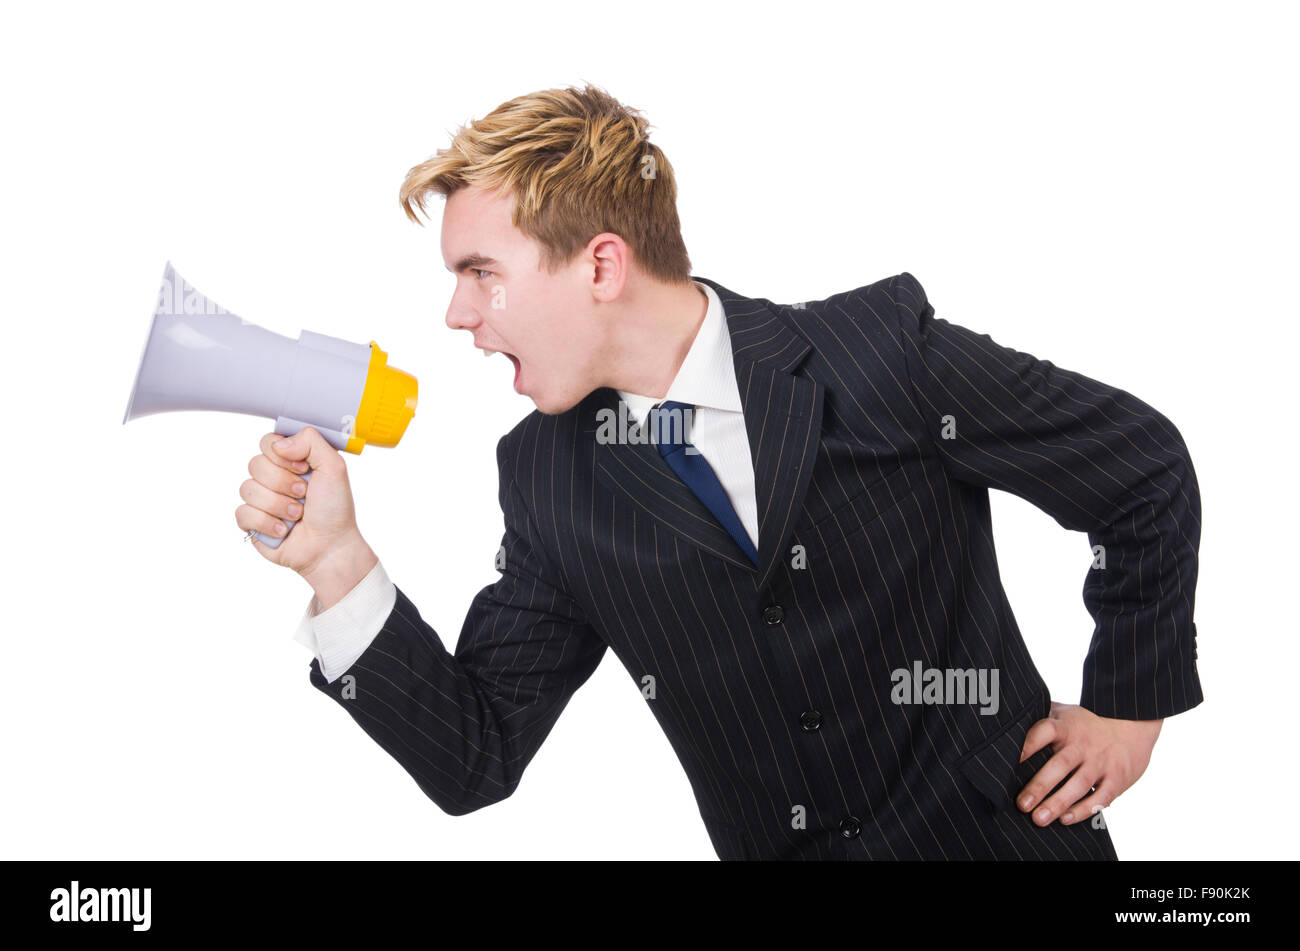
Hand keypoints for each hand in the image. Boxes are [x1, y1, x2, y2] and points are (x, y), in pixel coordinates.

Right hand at [234, 426, 364, 578]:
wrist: (329, 547)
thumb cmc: (335, 509)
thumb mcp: (334, 467)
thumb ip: (311, 441)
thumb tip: (279, 443)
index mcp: (292, 461)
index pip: (268, 441)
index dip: (282, 455)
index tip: (303, 468)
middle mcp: (274, 477)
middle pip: (256, 464)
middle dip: (283, 483)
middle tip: (304, 494)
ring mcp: (261, 499)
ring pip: (248, 488)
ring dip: (278, 505)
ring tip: (297, 515)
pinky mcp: (252, 521)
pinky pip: (242, 513)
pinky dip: (266, 523)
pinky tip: (283, 530)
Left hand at [1016, 701, 1162, 826]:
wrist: (1132, 726)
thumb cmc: (1084, 724)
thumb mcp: (1062, 713)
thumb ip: (1037, 717)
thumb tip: (1002, 719)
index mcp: (1066, 726)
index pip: (1044, 731)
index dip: (1028, 744)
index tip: (1011, 760)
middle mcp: (1083, 744)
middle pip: (1060, 764)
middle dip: (1040, 785)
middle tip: (1022, 804)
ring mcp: (1101, 762)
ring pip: (1079, 785)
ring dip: (1058, 803)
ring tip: (1038, 819)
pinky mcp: (1116, 779)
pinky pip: (1100, 797)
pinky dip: (1083, 810)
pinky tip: (1064, 819)